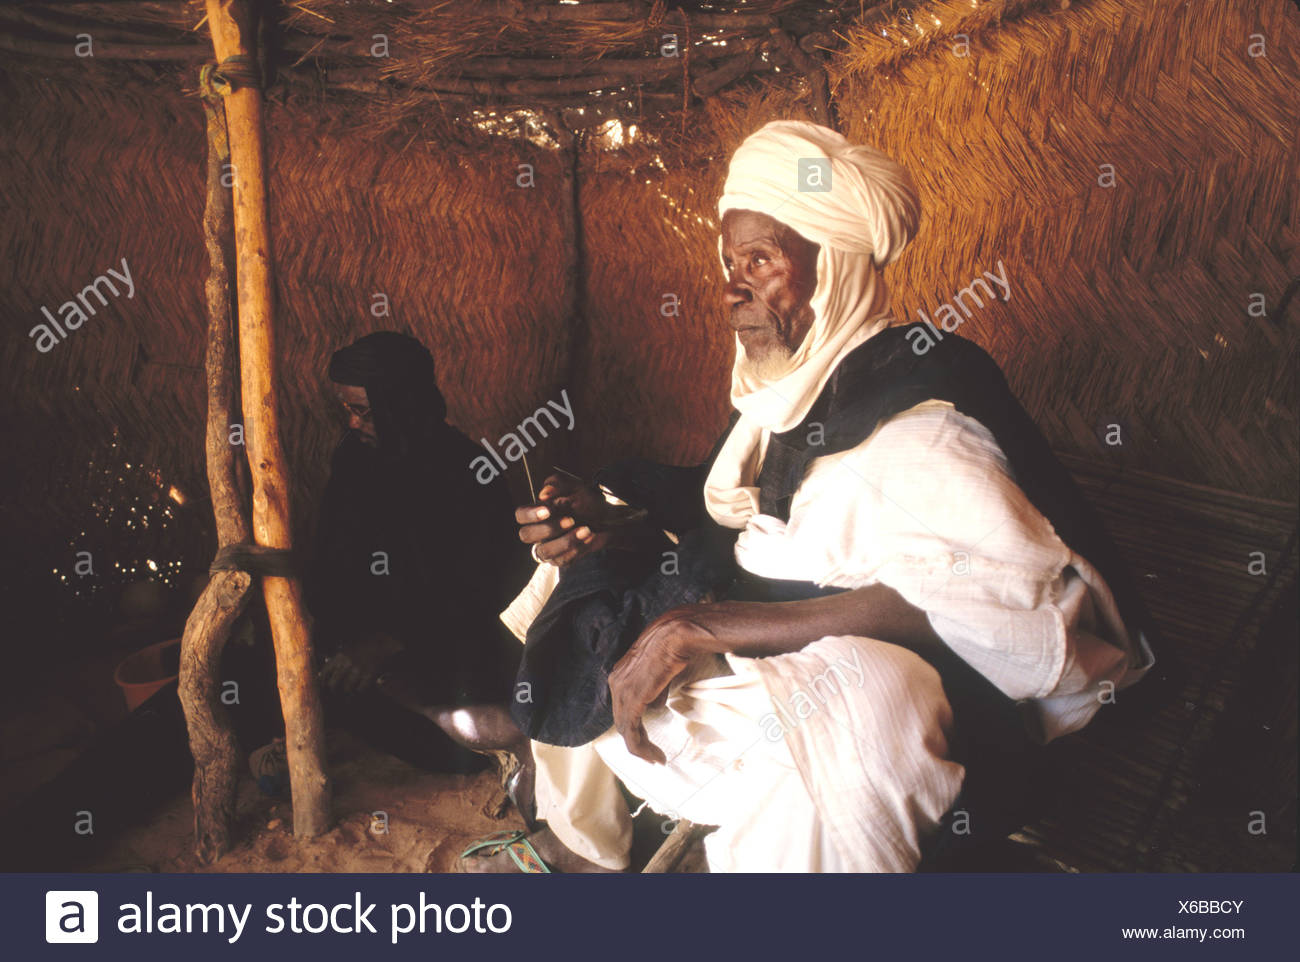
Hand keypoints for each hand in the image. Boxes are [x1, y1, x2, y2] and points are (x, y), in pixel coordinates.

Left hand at [319, 632, 402, 694]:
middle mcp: (347, 663)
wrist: (384, 642)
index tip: (324, 687)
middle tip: (336, 694)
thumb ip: (337, 658)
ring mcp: (359, 670)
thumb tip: (326, 672)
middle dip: (334, 691)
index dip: (323, 682)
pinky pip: (361, 689)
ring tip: (348, 696)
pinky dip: (360, 691)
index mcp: (340, 656)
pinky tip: (360, 690)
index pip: (324, 673)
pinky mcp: (370, 675)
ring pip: (347, 689)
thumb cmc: (365, 644)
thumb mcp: (348, 647)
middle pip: (333, 685)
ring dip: (347, 694)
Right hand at [515, 473, 615, 566]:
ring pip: (544, 552)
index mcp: (537, 512)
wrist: (608, 519)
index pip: (520, 515)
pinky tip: (590, 537)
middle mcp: (539, 531)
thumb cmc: (587, 501)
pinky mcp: (560, 559)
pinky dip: (577, 549)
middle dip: (548, 529)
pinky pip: (562, 560)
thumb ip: (559, 484)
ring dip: (566, 541)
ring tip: (587, 530)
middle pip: (526, 535)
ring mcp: (548, 547)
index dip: (530, 515)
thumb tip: (544, 493)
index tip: (548, 510)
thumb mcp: (576, 486)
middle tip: (571, 520)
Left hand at [608, 604, 721, 763]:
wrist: (678, 633)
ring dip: (641, 748)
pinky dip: (641, 748)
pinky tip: (654, 756)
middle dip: (637, 740)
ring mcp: (622, 691)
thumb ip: (656, 686)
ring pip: (626, 729)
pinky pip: (632, 732)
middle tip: (653, 755)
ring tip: (656, 759)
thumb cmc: (675, 643)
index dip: (634, 724)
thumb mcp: (662, 668)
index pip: (623, 705)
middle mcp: (616, 681)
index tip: (647, 738)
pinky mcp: (632, 700)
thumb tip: (656, 702)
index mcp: (621, 671)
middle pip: (622, 719)